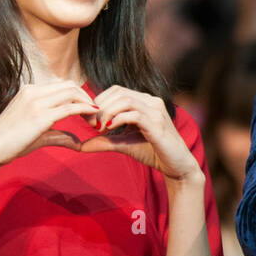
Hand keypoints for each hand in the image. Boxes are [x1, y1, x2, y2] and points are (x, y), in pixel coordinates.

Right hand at [0, 79, 100, 169]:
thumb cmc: (8, 144)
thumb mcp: (35, 134)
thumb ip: (58, 134)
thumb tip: (78, 143)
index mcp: (28, 91)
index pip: (61, 85)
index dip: (78, 96)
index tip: (87, 111)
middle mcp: (32, 92)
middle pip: (69, 85)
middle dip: (86, 97)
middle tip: (95, 115)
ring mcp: (36, 102)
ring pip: (72, 93)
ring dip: (88, 104)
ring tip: (95, 119)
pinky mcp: (41, 116)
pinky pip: (70, 107)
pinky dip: (85, 110)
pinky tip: (93, 116)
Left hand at [80, 86, 200, 181]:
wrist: (175, 165)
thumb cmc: (150, 151)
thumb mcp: (122, 144)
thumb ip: (103, 141)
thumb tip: (79, 145)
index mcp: (144, 101)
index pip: (116, 89)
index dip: (99, 101)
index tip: (89, 119)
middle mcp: (151, 101)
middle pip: (118, 91)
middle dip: (100, 107)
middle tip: (91, 124)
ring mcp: (156, 111)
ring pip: (125, 99)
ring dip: (106, 112)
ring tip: (99, 128)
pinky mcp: (158, 124)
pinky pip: (133, 114)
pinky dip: (117, 120)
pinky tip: (109, 130)